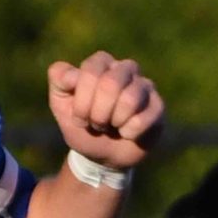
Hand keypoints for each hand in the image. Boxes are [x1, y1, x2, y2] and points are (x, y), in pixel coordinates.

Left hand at [47, 52, 163, 169]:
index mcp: (100, 63)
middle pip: (111, 83)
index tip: (78, 117)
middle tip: (96, 123)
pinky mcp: (158, 106)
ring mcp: (145, 86)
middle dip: (98, 113)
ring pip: (130, 99)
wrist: (102, 155)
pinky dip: (129, 132)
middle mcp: (125, 68)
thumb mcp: (60, 105)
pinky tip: (127, 133)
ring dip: (114, 122)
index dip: (82, 101)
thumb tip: (73, 74)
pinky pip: (143, 119)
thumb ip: (59, 81)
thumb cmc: (82, 125)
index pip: (91, 71)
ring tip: (111, 127)